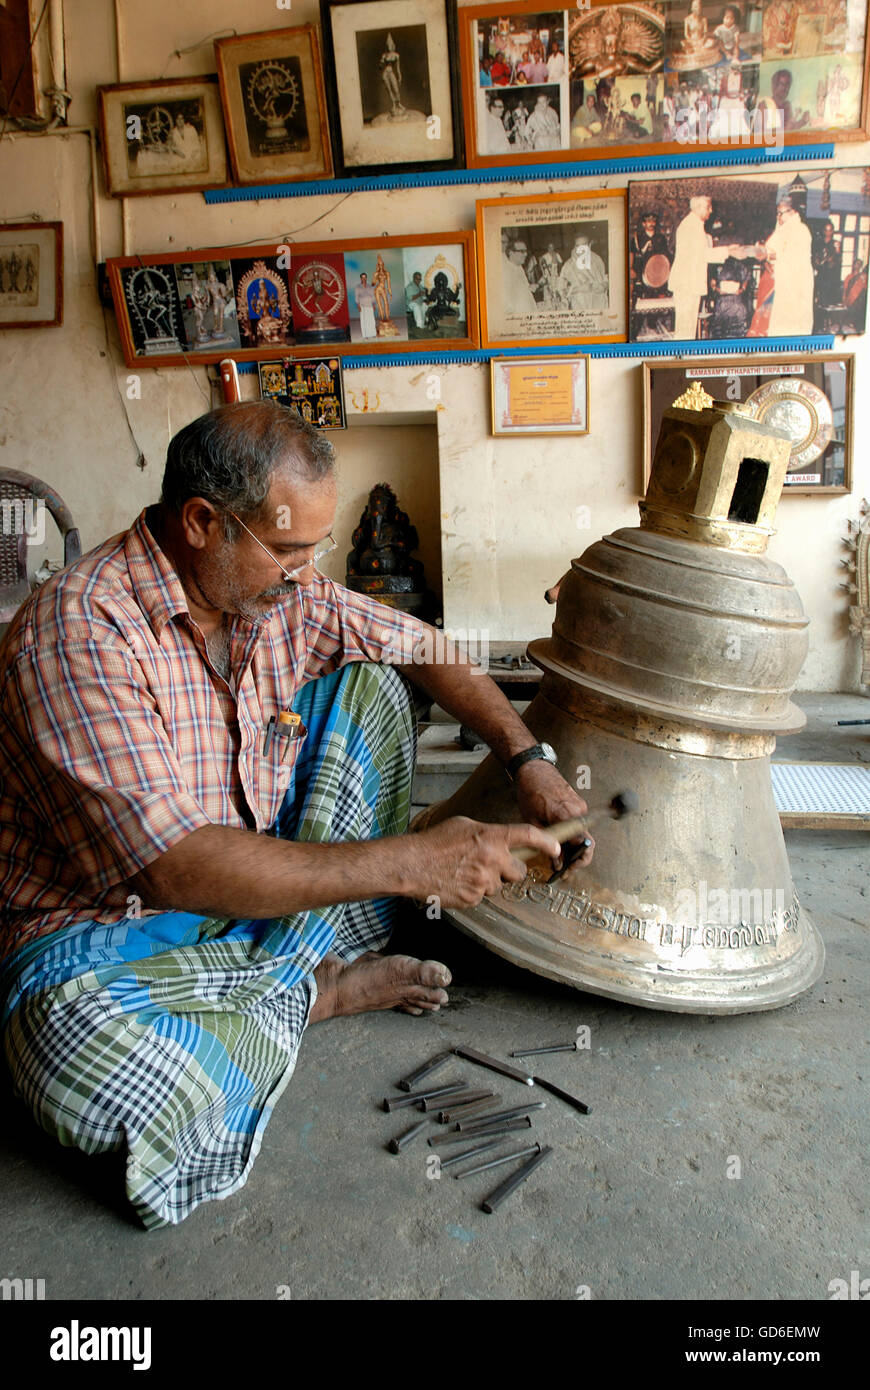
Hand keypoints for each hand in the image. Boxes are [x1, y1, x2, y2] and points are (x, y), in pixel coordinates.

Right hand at [410, 816, 560, 908]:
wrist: (412, 865)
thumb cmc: (435, 842)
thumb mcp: (464, 825)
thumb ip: (487, 833)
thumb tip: (499, 840)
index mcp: (491, 837)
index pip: (528, 836)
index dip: (546, 842)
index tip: (556, 847)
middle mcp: (492, 859)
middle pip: (518, 872)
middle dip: (510, 871)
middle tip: (493, 865)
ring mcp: (483, 882)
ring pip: (498, 886)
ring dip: (488, 881)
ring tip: (466, 872)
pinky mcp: (473, 899)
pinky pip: (482, 897)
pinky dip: (473, 892)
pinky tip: (457, 882)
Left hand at [513, 760, 594, 868]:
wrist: (534, 769)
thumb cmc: (530, 792)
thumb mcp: (533, 822)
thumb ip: (546, 843)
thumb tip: (557, 863)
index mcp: (566, 816)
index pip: (583, 844)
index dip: (579, 861)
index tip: (570, 870)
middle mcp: (578, 811)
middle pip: (586, 842)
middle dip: (577, 858)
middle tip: (566, 870)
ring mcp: (581, 806)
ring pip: (582, 834)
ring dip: (573, 847)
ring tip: (559, 856)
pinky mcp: (579, 803)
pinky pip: (579, 824)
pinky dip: (572, 835)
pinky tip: (560, 840)